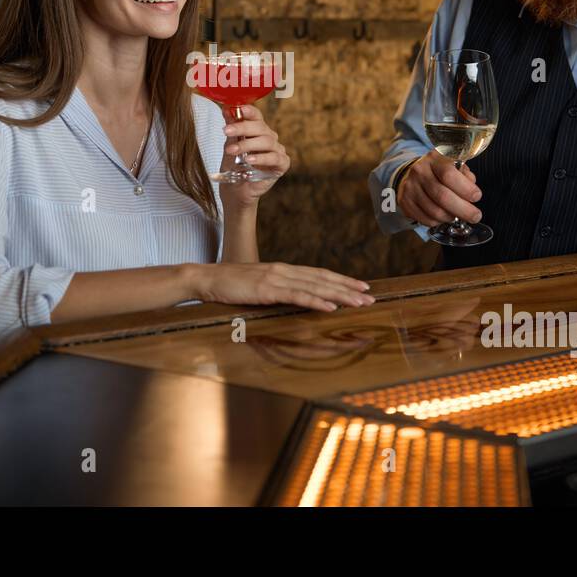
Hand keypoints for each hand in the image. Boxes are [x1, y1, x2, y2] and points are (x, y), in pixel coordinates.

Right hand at [195, 262, 373, 311]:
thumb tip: (291, 299)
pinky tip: (330, 306)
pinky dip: (316, 300)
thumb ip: (275, 290)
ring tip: (359, 302)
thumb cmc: (229, 285)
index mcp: (282, 270)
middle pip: (322, 279)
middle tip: (370, 295)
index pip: (318, 274)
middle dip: (348, 288)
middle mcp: (283, 271)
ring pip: (315, 286)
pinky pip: (296, 296)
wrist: (206, 279)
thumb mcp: (257, 287)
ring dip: (340, 295)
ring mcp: (276, 279)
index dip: (340, 280)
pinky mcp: (267, 289)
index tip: (360, 286)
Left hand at [219, 103, 288, 206]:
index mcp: (258, 130)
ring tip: (233, 150)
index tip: (238, 109)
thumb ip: (231, 130)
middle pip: (260, 127)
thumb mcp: (229, 146)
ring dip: (247, 144)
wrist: (235, 191)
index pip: (256, 116)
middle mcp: (269, 138)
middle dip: (242, 127)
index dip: (249, 111)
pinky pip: (274, 158)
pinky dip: (261, 158)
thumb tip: (227, 110)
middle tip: (226, 131)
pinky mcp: (282, 164)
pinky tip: (249, 160)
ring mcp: (277, 150)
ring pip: (266, 141)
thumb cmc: (234, 168)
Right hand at [397, 150, 481, 226]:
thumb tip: (472, 191)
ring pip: (435, 212)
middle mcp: (420, 172)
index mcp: (434, 159)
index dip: (466, 189)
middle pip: (442, 196)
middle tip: (475, 216)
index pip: (449, 174)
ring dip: (451, 217)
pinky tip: (444, 216)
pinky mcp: (405, 202)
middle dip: (463, 210)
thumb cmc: (439, 172)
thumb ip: (465, 175)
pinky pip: (426, 219)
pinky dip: (439, 222)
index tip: (476, 197)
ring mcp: (410, 187)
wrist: (412, 174)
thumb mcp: (453, 164)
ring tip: (457, 215)